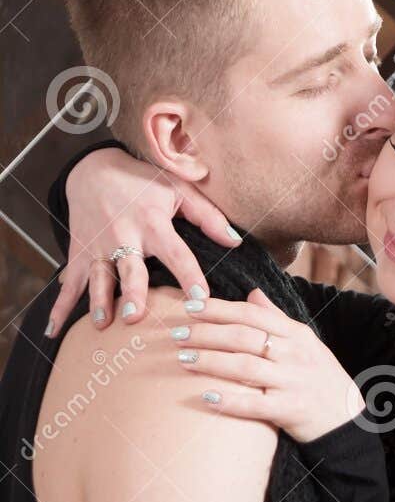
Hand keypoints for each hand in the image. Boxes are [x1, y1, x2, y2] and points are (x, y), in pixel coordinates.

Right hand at [46, 147, 240, 336]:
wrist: (93, 169)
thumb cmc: (143, 183)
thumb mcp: (179, 190)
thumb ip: (208, 217)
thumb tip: (235, 242)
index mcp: (153, 223)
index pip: (177, 253)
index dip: (189, 276)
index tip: (201, 299)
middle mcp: (124, 237)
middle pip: (131, 269)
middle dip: (133, 292)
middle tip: (135, 315)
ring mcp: (99, 247)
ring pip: (99, 278)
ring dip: (99, 300)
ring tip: (102, 323)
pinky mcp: (79, 253)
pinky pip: (69, 283)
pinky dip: (59, 307)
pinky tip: (53, 331)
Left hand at [174, 288, 364, 443]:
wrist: (348, 421)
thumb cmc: (321, 380)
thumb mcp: (306, 344)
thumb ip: (278, 319)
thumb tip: (252, 294)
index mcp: (297, 334)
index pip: (252, 314)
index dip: (219, 308)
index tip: (190, 305)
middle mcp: (296, 354)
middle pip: (244, 337)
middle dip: (206, 333)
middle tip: (176, 334)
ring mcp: (294, 382)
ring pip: (245, 367)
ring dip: (210, 362)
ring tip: (183, 360)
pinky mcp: (292, 410)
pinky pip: (255, 404)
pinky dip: (229, 401)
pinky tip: (205, 397)